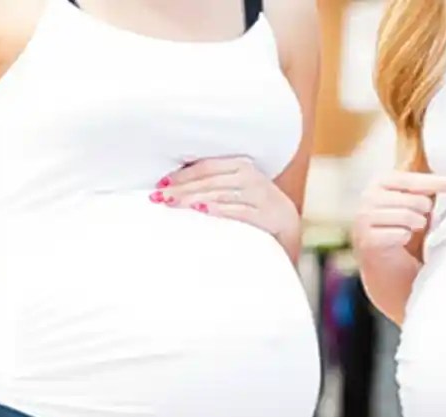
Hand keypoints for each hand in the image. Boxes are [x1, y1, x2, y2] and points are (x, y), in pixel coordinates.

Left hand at [153, 157, 299, 244]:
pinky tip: (203, 211)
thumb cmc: (253, 204)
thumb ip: (211, 182)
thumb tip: (173, 185)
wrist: (287, 222)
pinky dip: (220, 210)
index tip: (161, 185)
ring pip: (220, 194)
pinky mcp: (266, 214)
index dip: (182, 175)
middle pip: (209, 181)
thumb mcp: (235, 186)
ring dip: (194, 199)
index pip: (205, 167)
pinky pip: (239, 210)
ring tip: (173, 204)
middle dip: (182, 189)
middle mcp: (250, 177)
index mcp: (240, 165)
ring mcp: (259, 195)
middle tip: (159, 197)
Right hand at [353, 171, 445, 251]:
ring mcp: (363, 219)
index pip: (412, 179)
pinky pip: (400, 235)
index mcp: (379, 183)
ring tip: (411, 230)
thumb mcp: (412, 204)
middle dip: (424, 211)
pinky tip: (400, 242)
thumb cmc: (400, 229)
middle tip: (420, 220)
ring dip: (416, 225)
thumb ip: (424, 191)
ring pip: (408, 216)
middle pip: (413, 199)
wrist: (383, 264)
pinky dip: (406, 239)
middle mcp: (367, 197)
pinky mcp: (367, 239)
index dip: (437, 182)